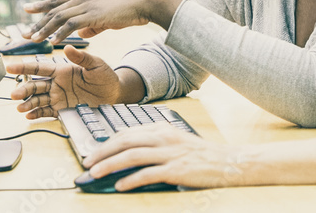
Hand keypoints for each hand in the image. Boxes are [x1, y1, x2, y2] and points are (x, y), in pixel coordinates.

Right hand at [7, 45, 120, 117]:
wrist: (114, 94)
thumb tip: (68, 47)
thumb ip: (81, 57)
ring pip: (38, 99)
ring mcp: (58, 97)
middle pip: (36, 85)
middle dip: (24, 89)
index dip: (25, 66)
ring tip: (20, 107)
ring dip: (28, 103)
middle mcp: (57, 84)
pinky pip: (47, 112)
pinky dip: (38, 114)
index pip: (40, 68)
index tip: (10, 66)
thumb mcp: (96, 64)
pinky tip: (29, 116)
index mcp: (62, 70)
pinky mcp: (63, 109)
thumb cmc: (105, 76)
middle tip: (15, 93)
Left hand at [21, 0, 173, 43]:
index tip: (26, 9)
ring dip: (44, 29)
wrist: (143, 2)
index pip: (57, 0)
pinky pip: (72, 25)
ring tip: (32, 40)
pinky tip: (52, 42)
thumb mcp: (105, 18)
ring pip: (59, 17)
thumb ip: (91, 26)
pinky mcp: (93, 14)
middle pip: (53, 9)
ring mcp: (87, 5)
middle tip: (23, 33)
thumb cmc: (127, 10)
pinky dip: (60, 33)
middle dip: (37, 22)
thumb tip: (81, 35)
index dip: (41, 5)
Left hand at [81, 124, 248, 190]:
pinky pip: (149, 173)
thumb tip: (128, 154)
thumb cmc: (201, 155)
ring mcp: (171, 153)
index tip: (93, 151)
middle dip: (102, 151)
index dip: (107, 142)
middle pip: (125, 140)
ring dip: (111, 164)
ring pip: (133, 155)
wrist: (228, 162)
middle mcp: (164, 137)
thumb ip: (155, 144)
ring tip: (96, 173)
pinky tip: (120, 185)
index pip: (127, 132)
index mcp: (163, 129)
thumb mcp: (176, 142)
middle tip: (87, 162)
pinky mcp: (177, 169)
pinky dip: (132, 179)